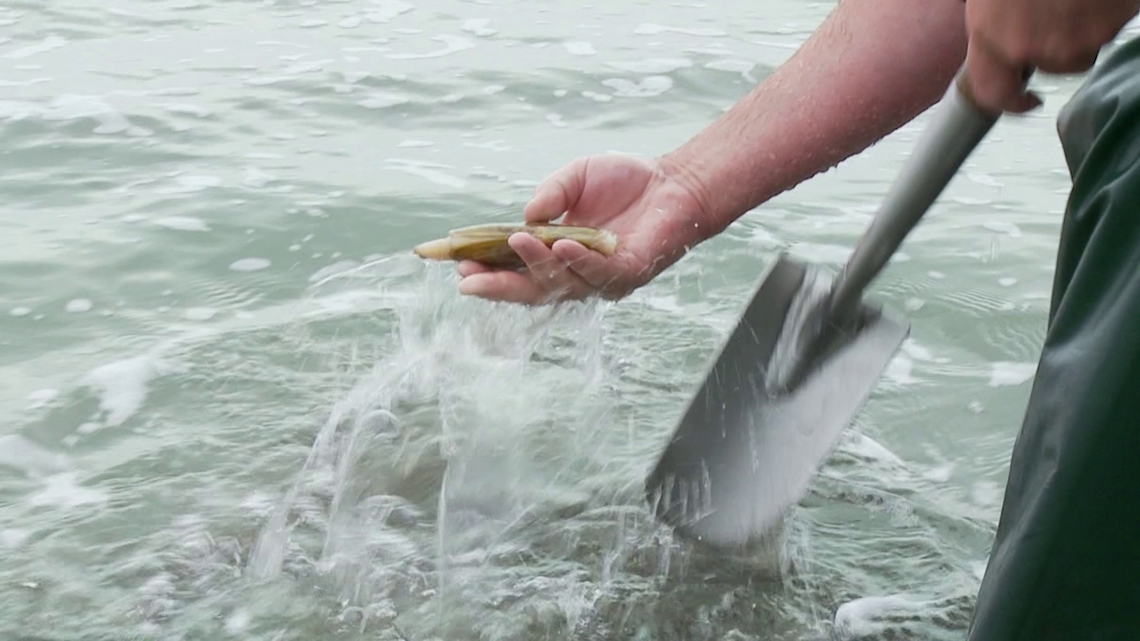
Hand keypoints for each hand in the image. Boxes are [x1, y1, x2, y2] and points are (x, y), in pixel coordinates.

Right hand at [456, 154, 708, 304]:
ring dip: (537, 264)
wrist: (675, 182)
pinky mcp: (630, 272)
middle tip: (467, 280)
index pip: (515, 269)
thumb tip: (524, 218)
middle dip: (498, 286)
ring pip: (562, 282)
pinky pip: (601, 272)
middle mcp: (576, 273)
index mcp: (556, 253)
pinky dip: (580, 261)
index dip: (486, 269)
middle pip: (530, 289)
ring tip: (516, 243)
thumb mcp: (575, 177)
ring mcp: (602, 278)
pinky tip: (564, 245)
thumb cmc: (625, 181)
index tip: (455, 264)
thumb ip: (550, 195)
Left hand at [963, 0, 1139, 112]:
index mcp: (988, 33)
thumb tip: (1002, 44)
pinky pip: (1110, 28)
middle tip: (1063, 10)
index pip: (993, 94)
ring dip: (1084, 26)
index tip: (1025, 100)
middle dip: (1059, 45)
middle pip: (1052, 66)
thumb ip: (995, 24)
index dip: (1010, 103)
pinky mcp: (1106, 28)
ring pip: (1083, 49)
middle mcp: (1026, 46)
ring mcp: (1070, 41)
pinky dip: (1107, 11)